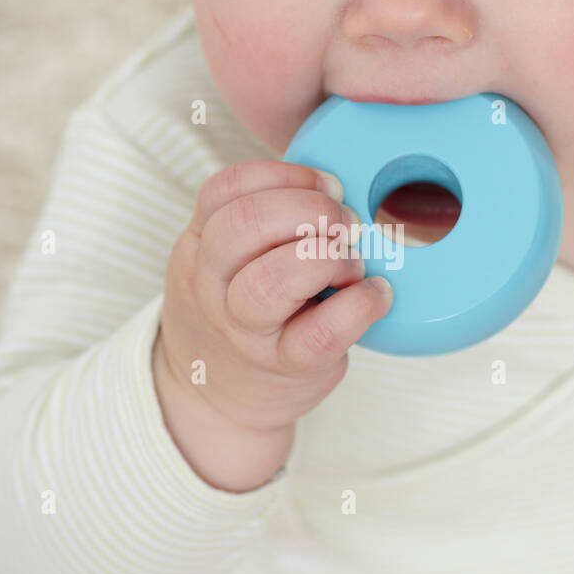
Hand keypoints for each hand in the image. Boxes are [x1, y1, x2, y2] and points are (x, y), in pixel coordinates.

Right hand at [155, 160, 392, 433]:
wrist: (212, 398)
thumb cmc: (235, 315)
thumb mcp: (223, 261)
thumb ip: (258, 223)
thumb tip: (336, 187)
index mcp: (199, 247)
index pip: (224, 189)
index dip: (283, 175)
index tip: (325, 183)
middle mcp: (212, 286)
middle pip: (242, 224)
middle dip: (308, 209)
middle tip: (344, 223)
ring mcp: (245, 330)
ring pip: (271, 281)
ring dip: (326, 258)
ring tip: (351, 263)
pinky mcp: (287, 366)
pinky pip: (322, 333)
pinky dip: (360, 306)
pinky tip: (375, 295)